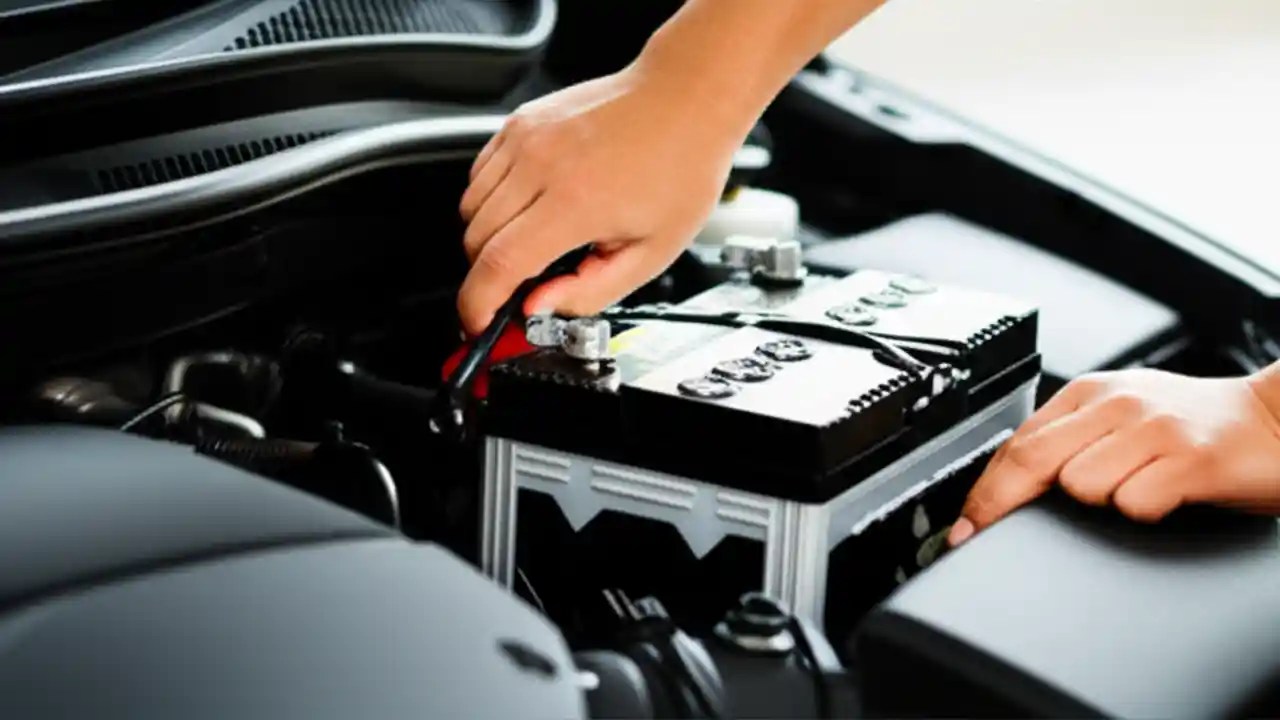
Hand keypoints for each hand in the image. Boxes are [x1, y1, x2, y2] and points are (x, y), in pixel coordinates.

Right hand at [455, 63, 746, 335]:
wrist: (684, 99)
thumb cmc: (679, 166)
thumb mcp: (652, 252)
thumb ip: (591, 290)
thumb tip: (540, 306)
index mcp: (576, 203)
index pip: (499, 265)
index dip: (477, 303)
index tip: (476, 321)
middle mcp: (542, 165)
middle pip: (476, 240)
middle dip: (488, 275)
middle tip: (521, 283)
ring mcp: (527, 138)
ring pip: (471, 208)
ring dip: (488, 238)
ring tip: (533, 240)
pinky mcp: (521, 122)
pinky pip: (479, 175)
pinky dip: (490, 201)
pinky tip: (527, 206)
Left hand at [948, 368, 1279, 545]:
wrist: (1277, 421)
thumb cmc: (1196, 428)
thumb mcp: (1123, 419)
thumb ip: (1070, 439)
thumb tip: (1007, 483)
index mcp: (1091, 392)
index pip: (1016, 442)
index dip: (983, 490)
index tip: (964, 525)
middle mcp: (1118, 404)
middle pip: (1031, 460)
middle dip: (1000, 504)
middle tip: (984, 533)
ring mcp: (1154, 429)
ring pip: (1079, 484)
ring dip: (1093, 503)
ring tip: (1128, 494)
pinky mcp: (1189, 458)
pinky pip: (1133, 502)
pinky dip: (1140, 512)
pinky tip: (1161, 500)